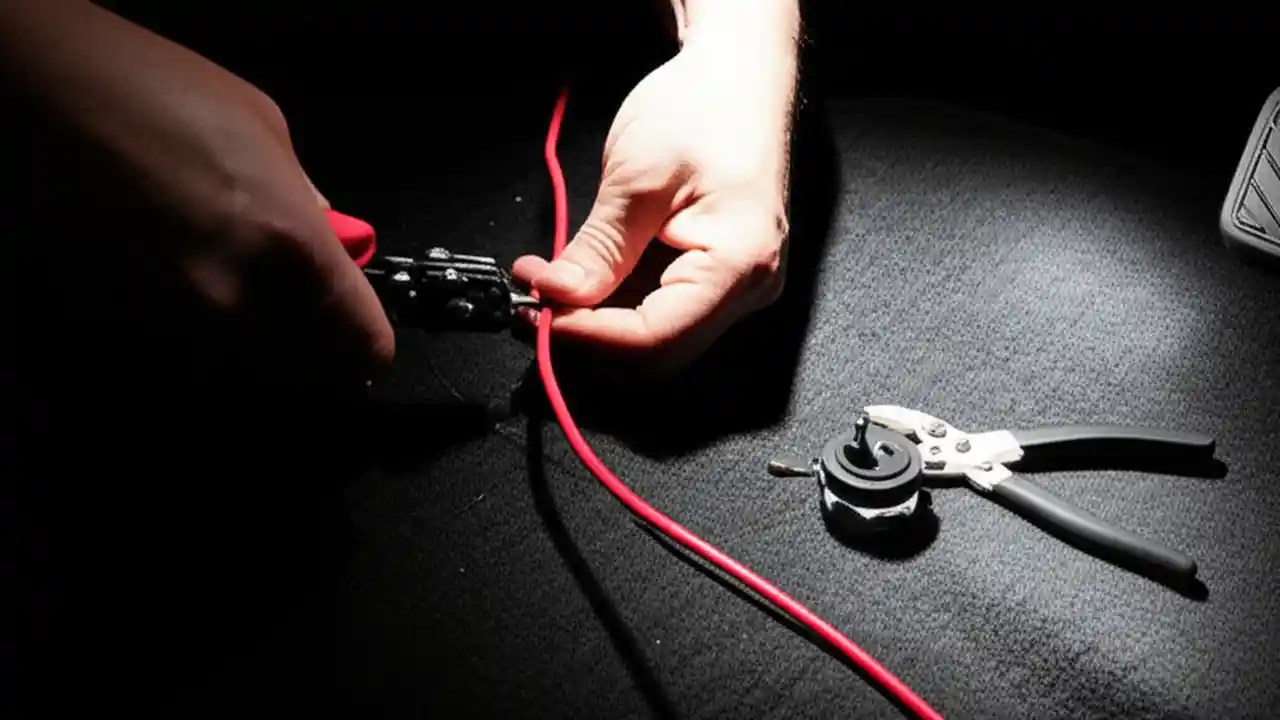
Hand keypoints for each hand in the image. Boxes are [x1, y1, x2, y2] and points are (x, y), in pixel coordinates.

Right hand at [4, 1, 392, 386]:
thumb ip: (310, 207)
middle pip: (305, 371)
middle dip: (311, 345)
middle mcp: (238, 301)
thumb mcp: (270, 137)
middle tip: (300, 310)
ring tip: (236, 286)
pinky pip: (180, 349)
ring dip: (250, 342)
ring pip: (241, 368)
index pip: (361, 346)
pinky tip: (183, 284)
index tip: (363, 340)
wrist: (58, 93)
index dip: (367, 344)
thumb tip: (334, 245)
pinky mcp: (121, 324)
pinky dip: (192, 332)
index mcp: (294, 251)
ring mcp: (175, 320)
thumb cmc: (162, 95)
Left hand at [513, 30, 795, 375]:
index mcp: (738, 265)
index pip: (653, 340)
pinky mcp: (715, 281)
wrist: (740, 77)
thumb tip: (556, 298)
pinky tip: (579, 286)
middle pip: (656, 357)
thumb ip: (598, 249)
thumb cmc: (704, 108)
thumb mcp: (637, 176)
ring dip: (595, 330)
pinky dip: (612, 312)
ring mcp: (735, 290)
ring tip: (546, 291)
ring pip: (656, 345)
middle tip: (529, 308)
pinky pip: (661, 317)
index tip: (533, 313)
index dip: (585, 338)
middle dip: (586, 342)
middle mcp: (747, 289)